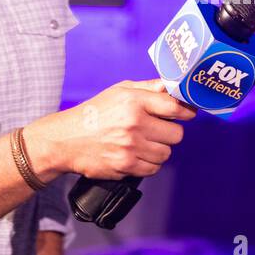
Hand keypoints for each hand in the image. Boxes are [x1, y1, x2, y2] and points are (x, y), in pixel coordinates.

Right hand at [33, 79, 195, 179]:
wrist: (66, 140)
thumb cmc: (95, 112)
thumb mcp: (120, 91)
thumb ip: (149, 88)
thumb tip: (174, 85)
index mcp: (134, 101)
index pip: (175, 107)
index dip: (186, 112)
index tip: (188, 113)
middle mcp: (134, 123)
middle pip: (176, 134)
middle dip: (169, 133)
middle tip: (157, 130)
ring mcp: (130, 146)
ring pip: (166, 153)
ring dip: (159, 149)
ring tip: (143, 143)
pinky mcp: (125, 166)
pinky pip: (153, 168)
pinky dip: (148, 163)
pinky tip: (136, 155)